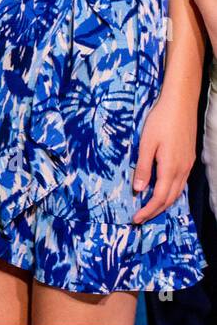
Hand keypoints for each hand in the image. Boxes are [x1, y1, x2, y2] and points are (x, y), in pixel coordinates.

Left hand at [133, 86, 197, 223]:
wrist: (180, 105)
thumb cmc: (160, 121)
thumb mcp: (146, 143)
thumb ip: (143, 168)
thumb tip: (139, 190)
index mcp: (170, 168)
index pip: (159, 198)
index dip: (147, 210)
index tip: (135, 219)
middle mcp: (182, 170)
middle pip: (169, 199)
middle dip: (154, 211)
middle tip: (140, 218)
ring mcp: (187, 165)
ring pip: (176, 192)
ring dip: (163, 203)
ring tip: (149, 209)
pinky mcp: (188, 159)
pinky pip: (180, 183)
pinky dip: (170, 192)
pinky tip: (162, 191)